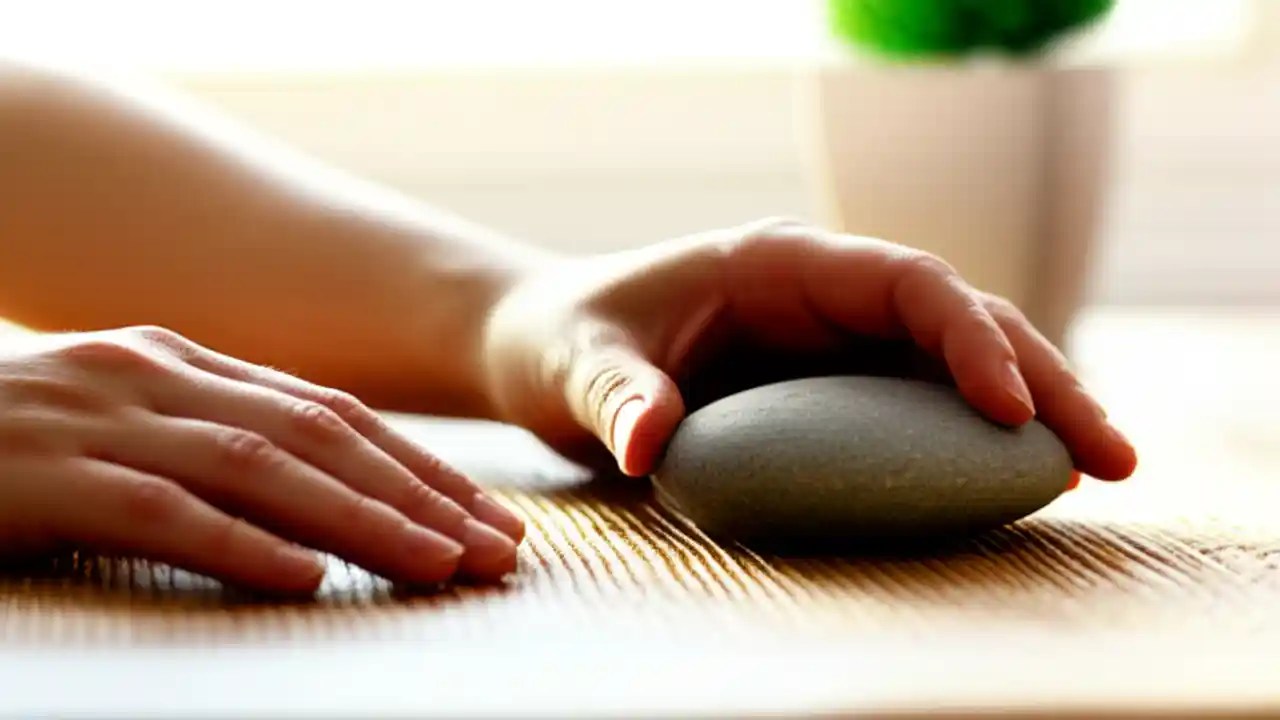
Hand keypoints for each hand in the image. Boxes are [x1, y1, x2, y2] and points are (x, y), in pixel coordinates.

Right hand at [0, 326, 522, 593]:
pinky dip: (239, 544)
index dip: (419, 466)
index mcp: (183, 361)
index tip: (488, 516)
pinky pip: (160, 510)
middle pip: (319, 436)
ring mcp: (98, 418)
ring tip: (437, 565)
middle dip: (420, 494)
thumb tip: (319, 502)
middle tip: (498, 550)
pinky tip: (305, 577)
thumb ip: (212, 443)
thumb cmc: (11, 440)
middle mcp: (155, 374)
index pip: (332, 414)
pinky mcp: (43, 474)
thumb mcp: (124, 423)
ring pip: (259, 467)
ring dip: (361, 519)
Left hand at [483, 218, 1136, 482]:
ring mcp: (836, 340)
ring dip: (1034, 408)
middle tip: (1113, 456)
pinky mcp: (834, 385)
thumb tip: (649, 444)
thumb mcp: (576, 367)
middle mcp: (825, 293)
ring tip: (1099, 471)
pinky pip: (924, 403)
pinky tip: (1025, 480)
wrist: (551, 350)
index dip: (969, 336)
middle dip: (1041, 378)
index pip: (907, 280)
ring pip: (960, 358)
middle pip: (961, 317)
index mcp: (778, 262)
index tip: (1012, 409)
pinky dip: (979, 436)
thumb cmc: (566, 342)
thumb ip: (616, 395)